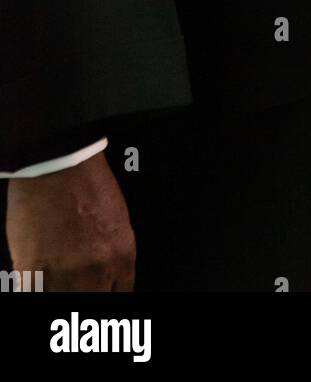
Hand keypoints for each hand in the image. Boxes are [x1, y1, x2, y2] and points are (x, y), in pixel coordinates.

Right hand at [5, 151, 134, 291]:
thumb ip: (111, 254)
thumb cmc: (87, 181)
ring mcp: (64, 275)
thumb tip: (106, 277)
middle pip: (93, 302)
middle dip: (86, 295)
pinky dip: (34, 292)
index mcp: (121, 256)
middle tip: (75, 287)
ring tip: (54, 283)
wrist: (58, 163)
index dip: (107, 295)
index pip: (122, 296)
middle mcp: (97, 271)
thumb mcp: (116, 220)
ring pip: (63, 303)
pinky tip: (35, 286)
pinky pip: (34, 297)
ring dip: (59, 293)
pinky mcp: (33, 271)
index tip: (100, 291)